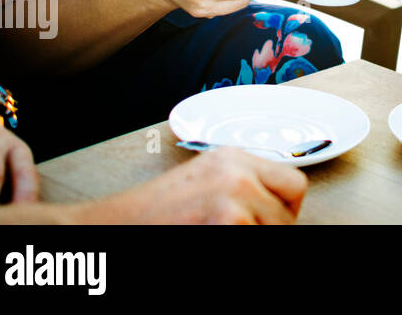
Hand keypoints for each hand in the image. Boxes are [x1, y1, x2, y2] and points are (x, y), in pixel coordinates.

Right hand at [80, 148, 305, 223]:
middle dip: (268, 230)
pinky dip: (237, 244)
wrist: (106, 227)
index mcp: (234, 157)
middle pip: (286, 213)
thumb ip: (243, 190)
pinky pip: (252, 239)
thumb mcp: (204, 187)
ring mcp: (234, 193)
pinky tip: (205, 238)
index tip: (266, 224)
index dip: (284, 212)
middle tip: (236, 233)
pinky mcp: (226, 219)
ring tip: (213, 235)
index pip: (294, 184)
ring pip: (273, 230)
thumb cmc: (151, 217)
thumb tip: (277, 214)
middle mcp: (238, 169)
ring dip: (250, 239)